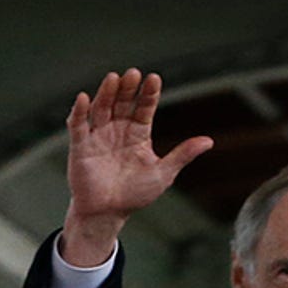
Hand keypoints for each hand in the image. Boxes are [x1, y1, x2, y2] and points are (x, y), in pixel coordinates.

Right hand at [59, 68, 212, 266]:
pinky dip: (79, 112)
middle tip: (133, 73)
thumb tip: (209, 141)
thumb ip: (182, 154)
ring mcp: (98, 135)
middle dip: (127, 88)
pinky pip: (78, 125)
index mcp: (138, 134)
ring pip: (101, 108)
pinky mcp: (80, 146)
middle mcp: (117, 129)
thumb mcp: (163, 173)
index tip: (154, 79)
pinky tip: (84, 98)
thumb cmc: (134, 194)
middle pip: (122, 102)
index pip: (144, 108)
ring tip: (113, 78)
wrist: (108, 213)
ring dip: (106, 93)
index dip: (149, 94)